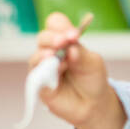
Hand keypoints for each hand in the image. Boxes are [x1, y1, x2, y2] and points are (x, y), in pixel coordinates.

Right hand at [29, 11, 126, 128]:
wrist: (93, 104)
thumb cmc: (92, 79)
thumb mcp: (93, 63)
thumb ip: (81, 53)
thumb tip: (70, 47)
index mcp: (63, 41)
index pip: (55, 24)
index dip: (62, 26)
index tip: (74, 35)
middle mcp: (50, 51)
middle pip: (43, 37)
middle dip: (53, 38)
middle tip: (64, 42)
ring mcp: (43, 68)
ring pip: (37, 56)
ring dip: (47, 54)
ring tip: (60, 59)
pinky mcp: (40, 85)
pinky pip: (36, 76)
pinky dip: (45, 72)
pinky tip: (56, 71)